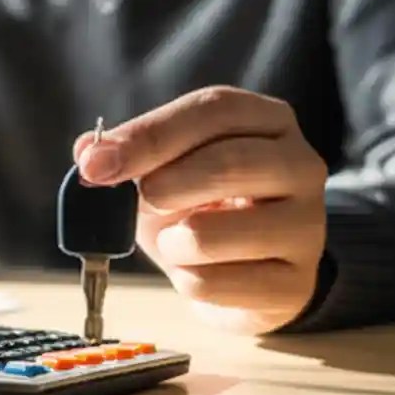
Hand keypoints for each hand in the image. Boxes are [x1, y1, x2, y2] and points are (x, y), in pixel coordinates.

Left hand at [73, 86, 327, 333]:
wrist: (244, 274)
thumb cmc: (199, 208)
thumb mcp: (160, 171)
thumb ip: (124, 156)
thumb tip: (87, 153)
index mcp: (267, 121)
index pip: (213, 110)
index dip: (148, 135)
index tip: (94, 165)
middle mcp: (300, 165)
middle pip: (228, 163)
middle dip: (163, 187)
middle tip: (141, 202)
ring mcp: (308, 226)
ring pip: (211, 234)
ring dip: (170, 243)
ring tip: (175, 242)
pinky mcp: (295, 283)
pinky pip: (212, 284)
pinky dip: (185, 282)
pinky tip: (198, 273)